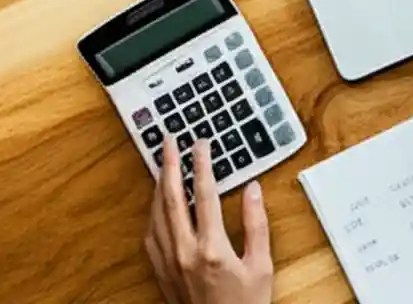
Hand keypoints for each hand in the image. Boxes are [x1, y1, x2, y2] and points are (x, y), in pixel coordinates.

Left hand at [146, 138, 273, 303]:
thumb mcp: (261, 266)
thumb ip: (257, 225)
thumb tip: (253, 191)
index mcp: (212, 248)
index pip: (205, 194)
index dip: (202, 164)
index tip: (201, 143)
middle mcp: (184, 252)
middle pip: (172, 198)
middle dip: (171, 165)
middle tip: (168, 141)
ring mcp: (169, 262)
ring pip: (157, 213)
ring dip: (160, 184)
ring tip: (163, 163)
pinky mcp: (161, 271)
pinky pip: (151, 233)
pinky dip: (153, 210)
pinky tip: (157, 202)